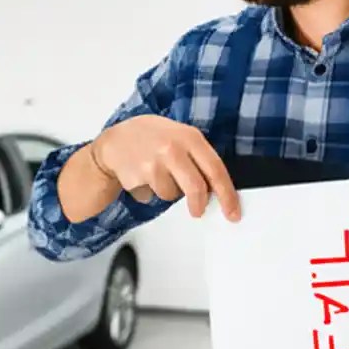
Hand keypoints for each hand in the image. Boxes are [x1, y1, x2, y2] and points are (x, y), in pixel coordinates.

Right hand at [92, 115, 240, 220]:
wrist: (116, 140)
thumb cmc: (151, 138)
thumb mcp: (180, 136)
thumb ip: (198, 157)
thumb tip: (217, 187)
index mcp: (190, 137)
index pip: (216, 169)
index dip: (227, 194)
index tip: (233, 211)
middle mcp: (173, 147)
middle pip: (196, 187)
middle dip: (199, 204)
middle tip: (198, 210)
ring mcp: (155, 161)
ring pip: (172, 194)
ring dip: (167, 191)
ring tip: (157, 174)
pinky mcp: (139, 175)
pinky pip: (153, 195)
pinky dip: (150, 191)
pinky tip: (144, 176)